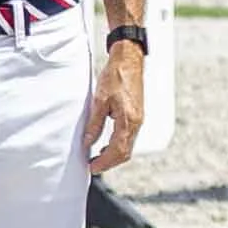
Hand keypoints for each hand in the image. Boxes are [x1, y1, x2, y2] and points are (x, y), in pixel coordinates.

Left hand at [81, 43, 146, 173]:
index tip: (92, 167)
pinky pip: (129, 137)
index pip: (117, 150)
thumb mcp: (99, 100)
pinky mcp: (137, 115)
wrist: (129, 60)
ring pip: (128, 146)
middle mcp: (137, 122)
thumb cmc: (116, 76)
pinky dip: (118, 146)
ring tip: (97, 157)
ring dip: (114, 155)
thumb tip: (88, 142)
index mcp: (128, 120)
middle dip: (109, 163)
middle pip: (125, 152)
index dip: (104, 162)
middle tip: (93, 166)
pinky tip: (107, 144)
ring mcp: (139, 119)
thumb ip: (94, 123)